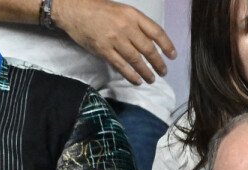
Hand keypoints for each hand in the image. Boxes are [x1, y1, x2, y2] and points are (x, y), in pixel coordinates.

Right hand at [52, 0, 176, 83]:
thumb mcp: (122, 11)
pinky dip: (130, 75)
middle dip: (158, 62)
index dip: (167, 45)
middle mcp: (126, 27)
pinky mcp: (103, 50)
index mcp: (133, 15)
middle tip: (163, 72)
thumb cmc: (98, 9)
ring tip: (151, 79)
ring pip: (135, 59)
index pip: (156, 32)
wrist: (75, 10)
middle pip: (148, 48)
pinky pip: (120, 65)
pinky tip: (137, 81)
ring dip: (146, 72)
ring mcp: (114, 39)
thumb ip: (135, 25)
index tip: (172, 55)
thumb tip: (147, 43)